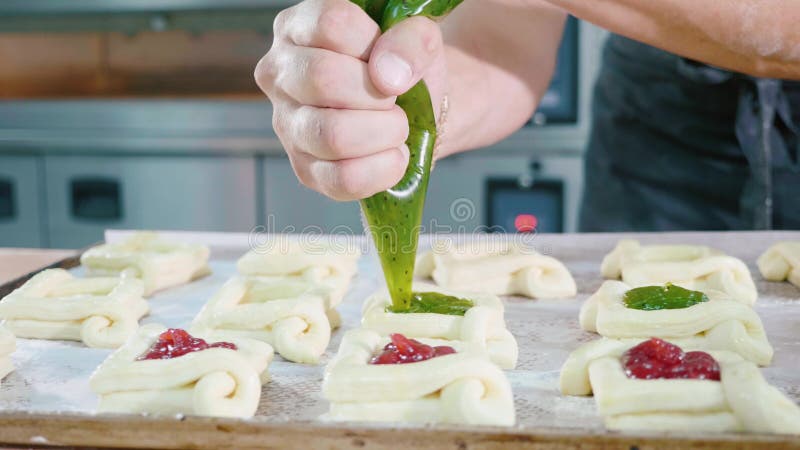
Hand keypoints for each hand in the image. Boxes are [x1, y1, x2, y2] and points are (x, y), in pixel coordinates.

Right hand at [255, 0, 447, 200]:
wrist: (415, 112)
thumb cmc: (404, 68)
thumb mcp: (418, 39)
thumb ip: (412, 40)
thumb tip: (387, 76)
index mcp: (297, 28)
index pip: (332, 25)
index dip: (375, 44)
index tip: (390, 57)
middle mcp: (280, 75)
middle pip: (323, 78)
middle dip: (378, 93)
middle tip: (395, 97)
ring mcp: (288, 126)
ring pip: (332, 134)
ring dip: (383, 131)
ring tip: (397, 125)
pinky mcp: (306, 171)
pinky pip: (343, 178)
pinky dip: (383, 168)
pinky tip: (395, 154)